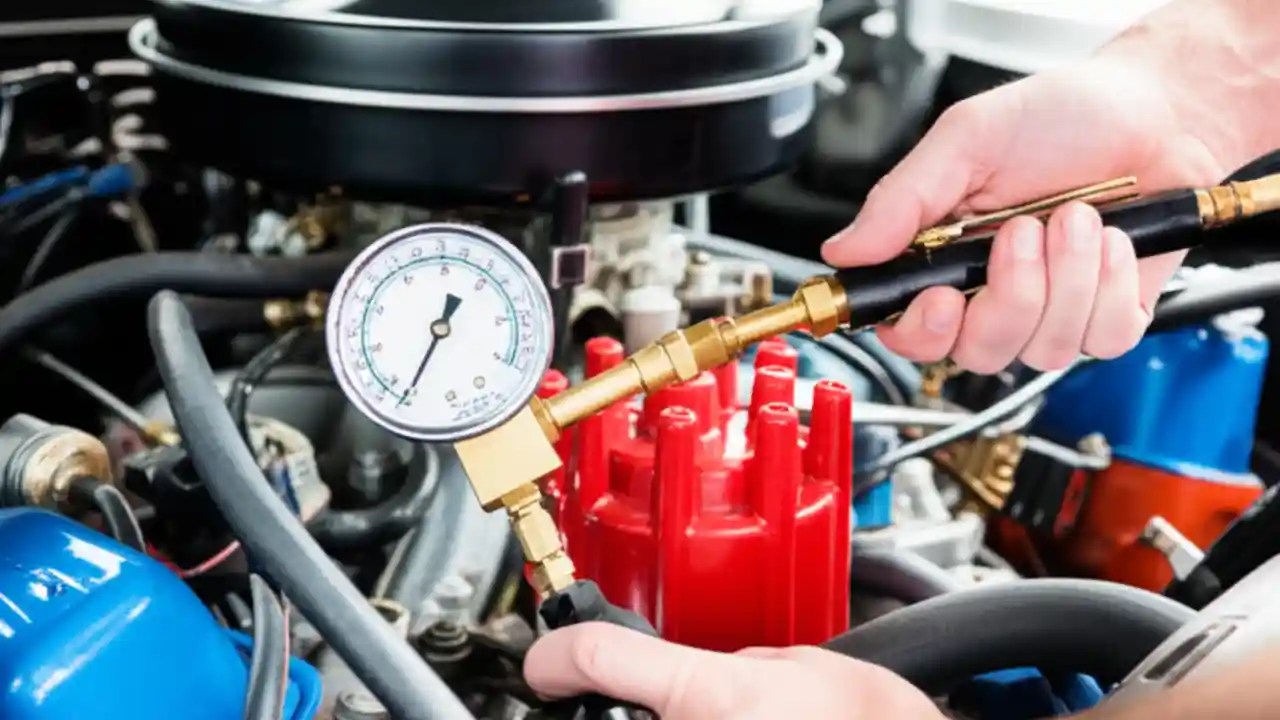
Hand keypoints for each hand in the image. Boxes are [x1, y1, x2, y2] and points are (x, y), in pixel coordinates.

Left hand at [523, 623, 943, 718]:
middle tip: (620, 695)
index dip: (557, 655)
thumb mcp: (788, 665)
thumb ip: (722, 665)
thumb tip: (687, 671)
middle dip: (610, 708)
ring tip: (700, 714)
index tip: (547, 663)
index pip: (594, 659)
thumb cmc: (867, 719)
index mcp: (707, 695)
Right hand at [820, 53, 1231, 372]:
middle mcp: (991, 295)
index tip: (943, 298)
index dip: (922, 330)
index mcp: (943, 259)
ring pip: (1043, 348)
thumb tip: (843, 250)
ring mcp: (1049, 313)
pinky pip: (1104, 338)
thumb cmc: (1060, 118)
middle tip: (1025, 229)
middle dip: (1010, 294)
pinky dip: (1112, 286)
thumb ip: (902, 201)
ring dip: (1068, 278)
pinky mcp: (1107, 318)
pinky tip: (1112, 242)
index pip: (909, 332)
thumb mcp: (966, 141)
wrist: (1152, 110)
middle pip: (978, 351)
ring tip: (1077, 216)